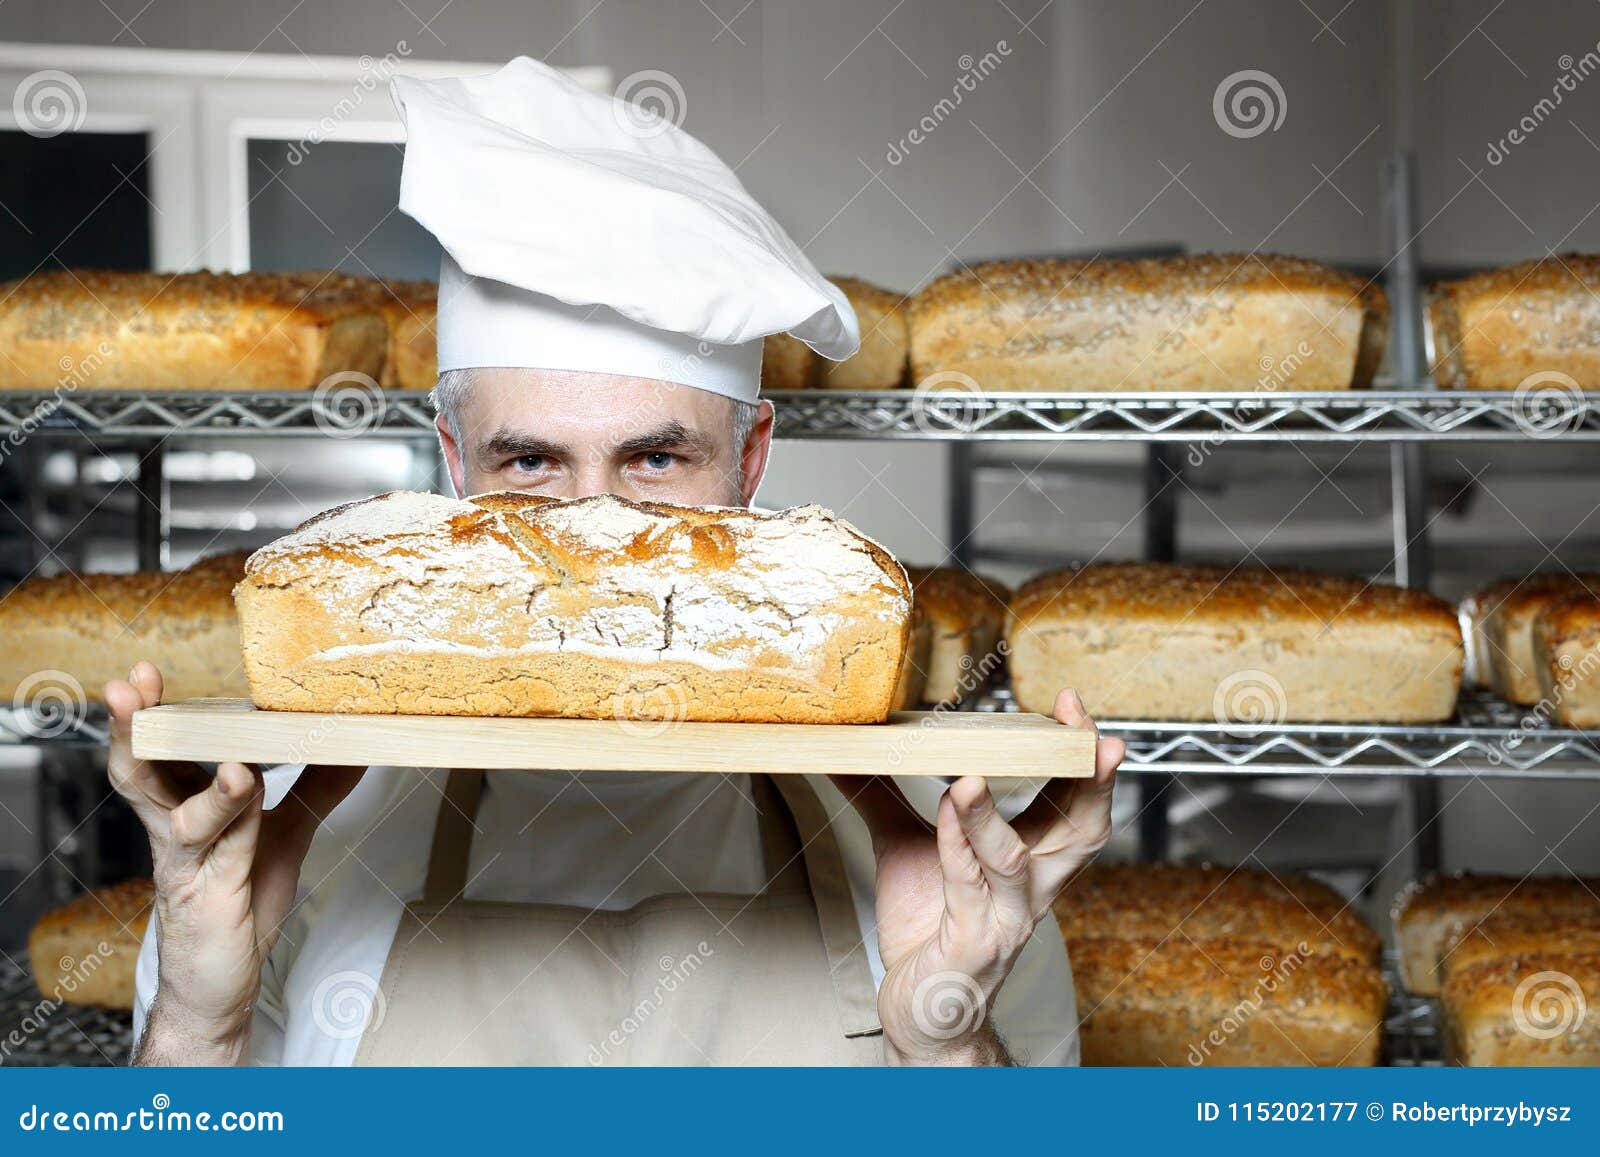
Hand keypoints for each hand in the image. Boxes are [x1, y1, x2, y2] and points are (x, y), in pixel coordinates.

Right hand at [105, 661, 363, 1064]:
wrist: (223, 986)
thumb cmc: (241, 906)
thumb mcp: (283, 835)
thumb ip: (314, 789)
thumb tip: (352, 744)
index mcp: (184, 810)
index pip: (158, 753)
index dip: (150, 714)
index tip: (145, 672)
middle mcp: (175, 832)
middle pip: (140, 772)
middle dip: (134, 727)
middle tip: (131, 686)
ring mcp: (189, 864)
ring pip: (173, 807)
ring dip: (180, 767)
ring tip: (195, 721)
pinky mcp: (210, 895)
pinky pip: (221, 845)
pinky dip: (232, 809)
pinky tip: (242, 780)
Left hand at [833, 689, 1121, 1064]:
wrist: (924, 1011)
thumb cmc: (928, 928)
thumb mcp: (906, 847)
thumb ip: (884, 796)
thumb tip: (851, 749)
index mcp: (1032, 861)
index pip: (1075, 802)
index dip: (1082, 757)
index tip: (1073, 709)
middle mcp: (1032, 889)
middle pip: (1080, 829)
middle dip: (1085, 777)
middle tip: (1081, 731)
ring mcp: (1004, 919)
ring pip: (1015, 861)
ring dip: (993, 818)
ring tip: (971, 778)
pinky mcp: (971, 945)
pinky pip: (968, 889)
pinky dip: (955, 847)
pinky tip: (944, 812)